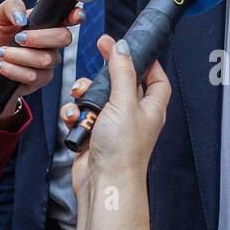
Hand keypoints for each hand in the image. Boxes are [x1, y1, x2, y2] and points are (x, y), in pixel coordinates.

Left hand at [0, 0, 82, 121]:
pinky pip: (34, 76)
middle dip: (39, 38)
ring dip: (18, 56)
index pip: (66, 18)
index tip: (76, 16)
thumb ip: (10, 7)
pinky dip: (13, 70)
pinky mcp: (40, 79)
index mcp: (43, 23)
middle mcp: (50, 42)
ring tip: (0, 53)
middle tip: (17, 38)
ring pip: (46, 59)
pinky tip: (1, 66)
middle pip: (64, 38)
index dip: (76, 16)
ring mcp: (47, 61)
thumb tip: (23, 18)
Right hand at [65, 36, 170, 198]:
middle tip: (96, 58)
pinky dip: (74, 114)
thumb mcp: (124, 102)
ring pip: (96, 98)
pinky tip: (73, 118)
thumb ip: (122, 72)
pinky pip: (80, 116)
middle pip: (120, 83)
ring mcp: (112, 126)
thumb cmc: (122, 150)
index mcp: (150, 108)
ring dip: (84, 95)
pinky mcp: (92, 135)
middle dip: (104, 75)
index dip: (147, 62)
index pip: (156, 79)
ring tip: (80, 96)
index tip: (131, 47)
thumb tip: (122, 47)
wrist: (104, 183)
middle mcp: (133, 116)